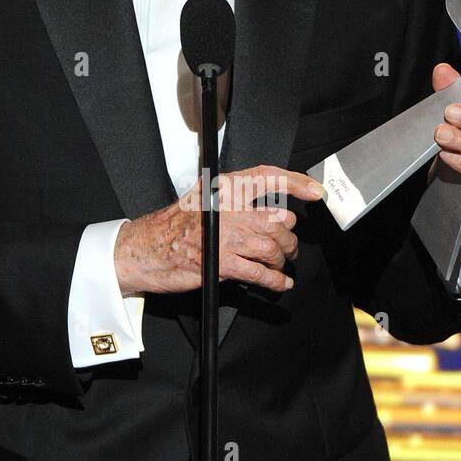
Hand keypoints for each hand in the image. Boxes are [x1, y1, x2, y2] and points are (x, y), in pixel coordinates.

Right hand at [113, 165, 324, 296]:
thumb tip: (270, 211)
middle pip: (278, 220)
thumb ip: (234, 201)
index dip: (297, 183)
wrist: (144, 249)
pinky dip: (275, 281)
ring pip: (273, 247)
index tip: (316, 192)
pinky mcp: (221, 263)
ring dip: (282, 261)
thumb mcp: (203, 200)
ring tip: (280, 266)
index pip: (268, 176)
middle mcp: (228, 207)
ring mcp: (225, 235)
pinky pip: (260, 273)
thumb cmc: (172, 226)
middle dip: (288, 239)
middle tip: (287, 248)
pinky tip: (279, 284)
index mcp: (224, 188)